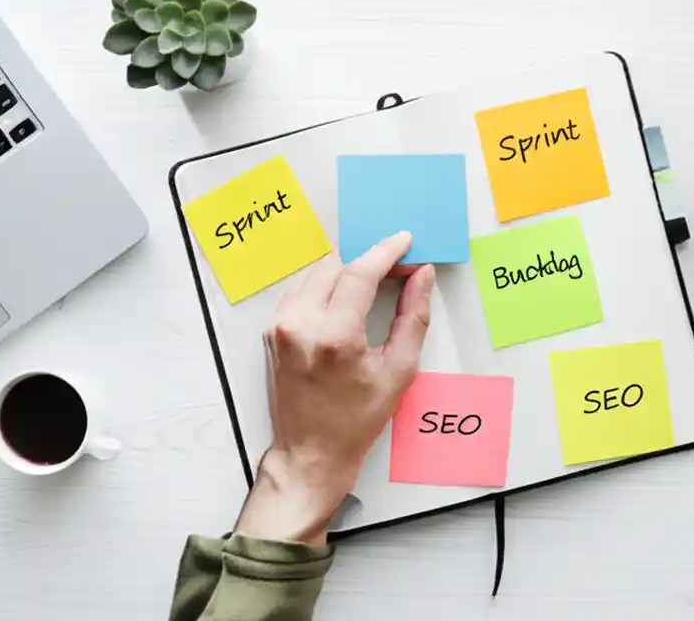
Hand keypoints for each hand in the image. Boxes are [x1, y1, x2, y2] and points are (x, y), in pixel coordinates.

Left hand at [235, 232, 434, 544]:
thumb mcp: (398, 371)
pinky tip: (346, 296)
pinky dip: (325, 286)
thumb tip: (422, 276)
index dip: (385, 251)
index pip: (360, 272)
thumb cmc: (357, 420)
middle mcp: (300, 324)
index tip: (405, 240)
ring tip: (375, 280)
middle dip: (368, 259)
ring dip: (346, 271)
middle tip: (397, 265)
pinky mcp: (272, 331)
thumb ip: (413, 317)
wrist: (310, 453)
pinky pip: (301, 291)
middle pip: (336, 266)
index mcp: (334, 335)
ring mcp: (280, 326)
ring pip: (316, 274)